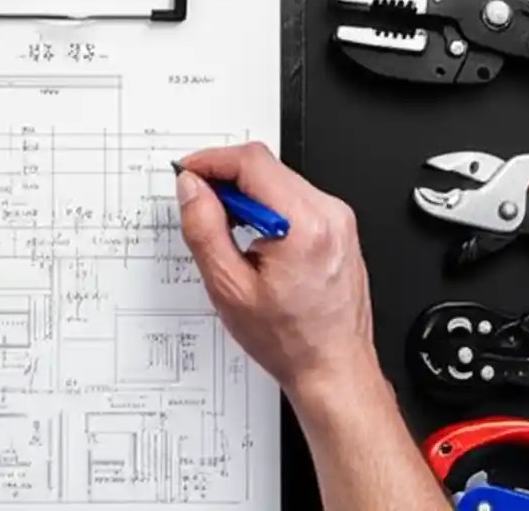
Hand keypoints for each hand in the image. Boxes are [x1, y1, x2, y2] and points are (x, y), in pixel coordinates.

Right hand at [175, 143, 376, 398]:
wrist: (332, 367)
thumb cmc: (290, 340)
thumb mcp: (229, 288)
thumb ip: (205, 230)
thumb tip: (192, 190)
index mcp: (305, 225)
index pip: (252, 162)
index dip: (211, 161)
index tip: (189, 174)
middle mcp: (330, 215)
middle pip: (266, 167)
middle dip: (226, 179)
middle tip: (201, 207)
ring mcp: (339, 220)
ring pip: (280, 181)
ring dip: (246, 195)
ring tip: (230, 234)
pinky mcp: (339, 228)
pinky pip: (296, 199)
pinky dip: (267, 208)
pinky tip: (255, 241)